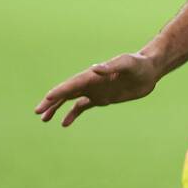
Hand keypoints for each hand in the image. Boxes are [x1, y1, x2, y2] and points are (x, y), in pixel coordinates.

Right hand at [34, 53, 158, 127]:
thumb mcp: (127, 64)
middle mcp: (91, 82)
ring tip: (44, 119)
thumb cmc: (139, 64)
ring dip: (57, 108)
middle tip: (38, 112)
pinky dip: (72, 114)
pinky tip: (64, 123)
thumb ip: (112, 66)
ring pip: (70, 100)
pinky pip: (83, 106)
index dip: (58, 92)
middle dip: (51, 102)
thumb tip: (95, 68)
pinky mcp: (103, 97)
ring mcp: (95, 90)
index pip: (72, 84)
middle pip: (66, 92)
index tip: (45, 100)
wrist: (150, 70)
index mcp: (93, 75)